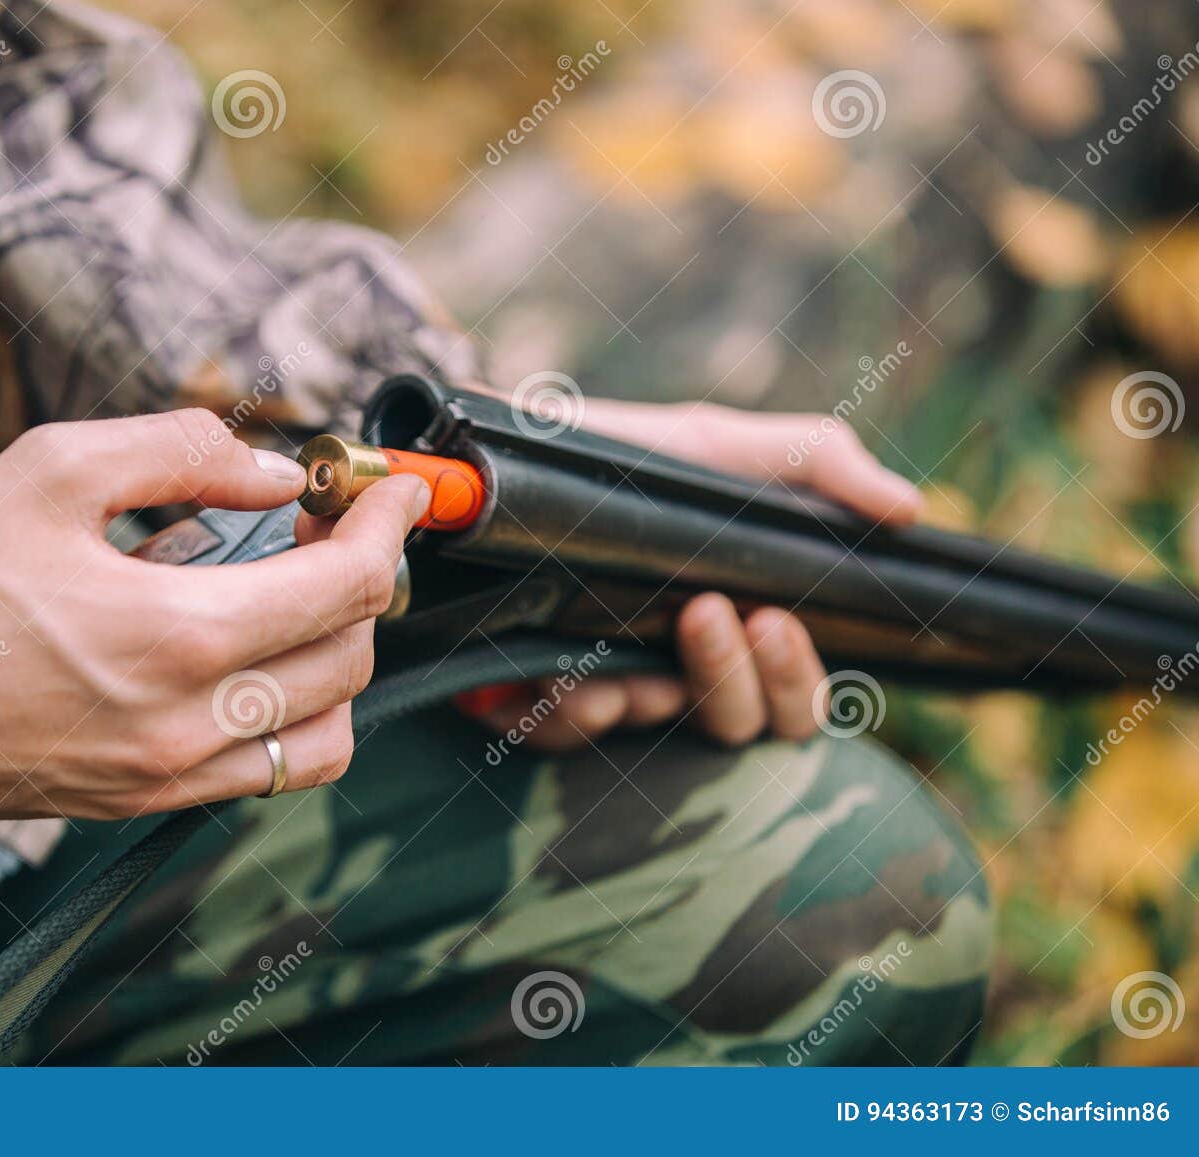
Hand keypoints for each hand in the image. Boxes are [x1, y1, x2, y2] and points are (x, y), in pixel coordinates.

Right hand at [0, 410, 428, 838]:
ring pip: (324, 737)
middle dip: (365, 585)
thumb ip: (181, 453)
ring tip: (294, 605)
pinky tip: (243, 666)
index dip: (391, 527)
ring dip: (337, 664)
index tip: (396, 491)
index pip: (350, 589)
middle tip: (327, 532)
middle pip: (352, 658)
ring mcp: (163, 779)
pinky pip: (261, 777)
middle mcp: (185, 724)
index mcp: (177, 635)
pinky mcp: (135, 807)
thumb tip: (274, 471)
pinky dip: (289, 722)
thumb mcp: (48, 470)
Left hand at [455, 397, 923, 749]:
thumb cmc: (632, 460)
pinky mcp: (543, 703)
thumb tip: (912, 511)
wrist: (514, 457)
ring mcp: (616, 694)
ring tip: (631, 642)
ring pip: (657, 742)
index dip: (797, 679)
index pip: (797, 701)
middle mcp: (684, 677)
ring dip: (653, 693)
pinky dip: (576, 711)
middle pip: (740, 729)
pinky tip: (569, 673)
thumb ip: (818, 465)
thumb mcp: (723, 447)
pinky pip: (569, 739)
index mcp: (741, 634)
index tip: (776, 620)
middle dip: (732, 679)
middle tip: (706, 611)